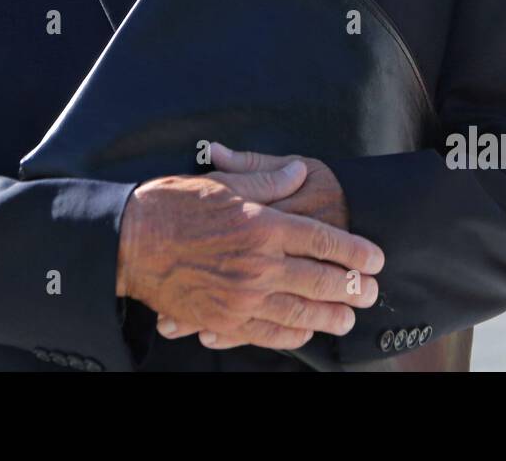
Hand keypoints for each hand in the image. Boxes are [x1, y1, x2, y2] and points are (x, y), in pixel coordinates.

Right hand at [116, 158, 383, 352]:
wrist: (130, 240)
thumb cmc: (174, 203)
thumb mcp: (224, 181)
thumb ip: (268, 178)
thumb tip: (299, 171)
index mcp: (262, 224)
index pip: (323, 240)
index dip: (354, 251)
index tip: (375, 259)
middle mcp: (258, 264)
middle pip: (319, 281)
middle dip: (352, 289)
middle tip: (371, 293)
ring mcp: (241, 296)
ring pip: (299, 313)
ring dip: (329, 318)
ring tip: (347, 320)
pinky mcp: (222, 318)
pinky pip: (266, 333)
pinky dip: (290, 335)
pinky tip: (303, 333)